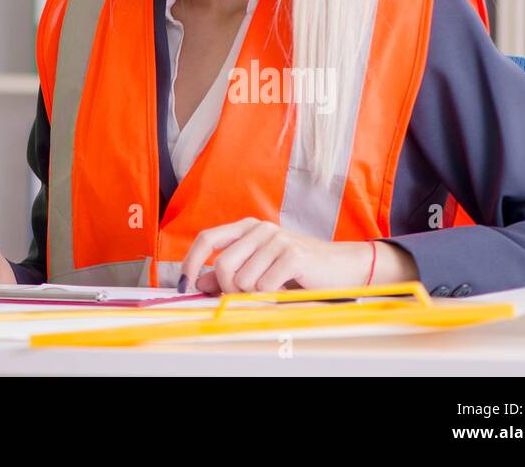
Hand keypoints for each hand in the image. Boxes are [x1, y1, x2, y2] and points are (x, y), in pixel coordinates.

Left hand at [178, 218, 400, 294]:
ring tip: (273, 289)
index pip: (207, 239)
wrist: (340, 267)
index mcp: (246, 228)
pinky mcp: (292, 254)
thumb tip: (200, 282)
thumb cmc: (297, 270)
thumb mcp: (258, 269)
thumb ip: (229, 274)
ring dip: (255, 295)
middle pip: (223, 266)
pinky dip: (271, 296)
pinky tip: (285, 288)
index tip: (184, 285)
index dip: (191, 262)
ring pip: (243, 280)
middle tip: (247, 296)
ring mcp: (276, 239)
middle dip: (230, 290)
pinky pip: (264, 286)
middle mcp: (258, 228)